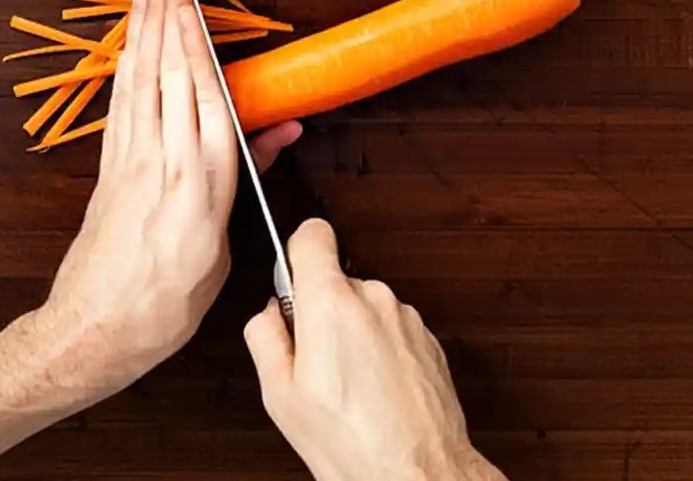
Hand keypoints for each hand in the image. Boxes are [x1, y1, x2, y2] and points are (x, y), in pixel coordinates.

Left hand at [43, 0, 301, 395]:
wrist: (96, 328)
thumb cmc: (169, 301)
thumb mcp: (222, 247)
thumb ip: (247, 179)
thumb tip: (279, 130)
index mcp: (204, 181)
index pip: (205, 91)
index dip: (199, 39)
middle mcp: (165, 161)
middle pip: (169, 74)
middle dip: (169, 17)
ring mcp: (131, 162)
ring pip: (140, 81)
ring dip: (143, 31)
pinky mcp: (108, 170)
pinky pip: (121, 106)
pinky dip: (126, 69)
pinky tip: (129, 46)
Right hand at [244, 220, 504, 480]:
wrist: (418, 475)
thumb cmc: (352, 443)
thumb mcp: (279, 394)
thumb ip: (264, 337)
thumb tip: (268, 315)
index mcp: (330, 303)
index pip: (312, 234)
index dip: (295, 251)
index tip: (290, 279)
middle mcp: (374, 299)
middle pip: (335, 281)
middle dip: (320, 312)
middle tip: (315, 365)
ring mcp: (406, 318)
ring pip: (364, 308)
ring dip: (353, 335)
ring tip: (349, 388)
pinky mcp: (428, 339)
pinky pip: (390, 330)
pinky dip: (380, 352)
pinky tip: (375, 394)